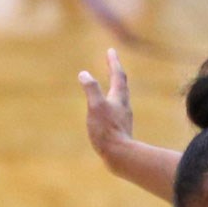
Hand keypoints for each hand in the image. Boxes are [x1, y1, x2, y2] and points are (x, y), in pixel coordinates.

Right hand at [78, 48, 134, 168]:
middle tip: (113, 64)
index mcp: (119, 98)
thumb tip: (84, 74)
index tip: (111, 50)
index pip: (118, 75)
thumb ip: (91, 89)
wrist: (120, 156)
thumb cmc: (107, 130)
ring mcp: (123, 118)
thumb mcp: (95, 106)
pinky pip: (117, 112)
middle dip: (116, 73)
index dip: (113, 62)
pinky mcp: (120, 130)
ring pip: (121, 99)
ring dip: (116, 89)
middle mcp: (124, 106)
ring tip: (112, 85)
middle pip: (122, 85)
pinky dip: (112, 104)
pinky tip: (109, 112)